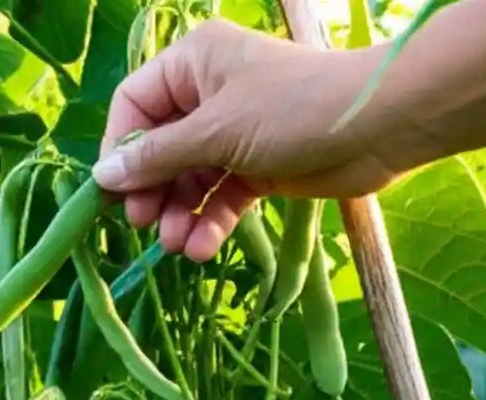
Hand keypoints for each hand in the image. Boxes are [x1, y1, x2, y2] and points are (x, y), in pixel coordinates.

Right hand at [94, 19, 396, 261]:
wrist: (382, 126)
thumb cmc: (294, 110)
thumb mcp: (217, 132)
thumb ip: (157, 157)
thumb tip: (103, 176)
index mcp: (192, 65)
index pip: (134, 106)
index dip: (120, 150)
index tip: (115, 192)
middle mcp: (207, 95)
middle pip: (158, 148)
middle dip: (152, 190)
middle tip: (146, 226)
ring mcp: (233, 133)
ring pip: (188, 178)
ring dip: (180, 214)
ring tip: (179, 246)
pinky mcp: (257, 166)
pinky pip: (220, 196)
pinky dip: (210, 221)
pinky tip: (203, 248)